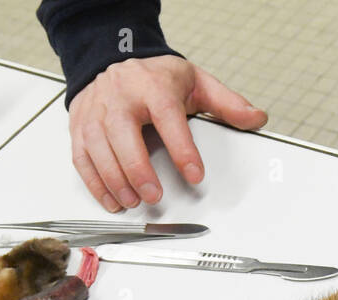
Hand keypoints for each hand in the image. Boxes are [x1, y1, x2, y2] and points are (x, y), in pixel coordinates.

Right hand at [69, 55, 267, 211]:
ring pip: (99, 149)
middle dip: (138, 170)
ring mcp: (96, 112)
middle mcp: (120, 97)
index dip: (181, 148)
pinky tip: (112, 200)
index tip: (195, 174)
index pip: (167, 116)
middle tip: (154, 196)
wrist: (112, 59)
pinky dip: (95, 184)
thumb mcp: (195, 82)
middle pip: (123, 135)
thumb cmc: (154, 77)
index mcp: (153, 86)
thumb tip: (256, 118)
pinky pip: (83, 158)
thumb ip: (227, 103)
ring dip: (115, 181)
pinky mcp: (80, 126)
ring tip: (133, 202)